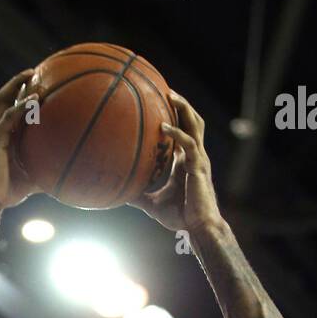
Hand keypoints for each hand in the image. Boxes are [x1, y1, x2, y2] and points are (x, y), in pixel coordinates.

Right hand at [0, 69, 40, 210]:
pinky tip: (35, 100)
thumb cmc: (7, 194)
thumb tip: (65, 175)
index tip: (35, 85)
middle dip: (16, 83)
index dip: (19, 96)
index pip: (9, 110)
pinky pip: (8, 118)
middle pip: (2, 99)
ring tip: (32, 74)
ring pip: (2, 101)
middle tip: (33, 72)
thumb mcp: (32, 179)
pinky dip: (20, 107)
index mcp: (2, 138)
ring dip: (16, 86)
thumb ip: (45, 172)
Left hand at [130, 93, 222, 235]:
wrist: (198, 228)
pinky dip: (177, 134)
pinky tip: (163, 128)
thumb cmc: (180, 217)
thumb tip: (118, 194)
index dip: (175, 116)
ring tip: (169, 96)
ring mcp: (198, 159)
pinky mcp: (199, 167)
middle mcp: (194, 156)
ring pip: (195, 125)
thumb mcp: (152, 205)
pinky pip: (189, 144)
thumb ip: (138, 196)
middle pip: (192, 121)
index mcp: (185, 161)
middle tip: (165, 89)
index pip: (183, 131)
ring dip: (183, 108)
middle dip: (181, 104)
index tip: (160, 103)